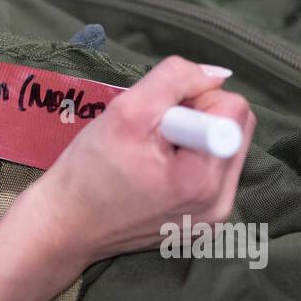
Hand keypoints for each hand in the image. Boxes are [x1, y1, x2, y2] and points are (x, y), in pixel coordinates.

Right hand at [0, 57, 252, 300]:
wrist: (64, 225)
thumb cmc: (87, 170)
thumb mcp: (126, 111)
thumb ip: (174, 81)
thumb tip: (216, 74)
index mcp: (206, 180)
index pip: (233, 108)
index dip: (194, 99)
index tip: (157, 117)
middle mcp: (221, 204)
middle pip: (236, 129)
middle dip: (197, 119)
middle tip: (152, 133)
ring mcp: (213, 218)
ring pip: (225, 150)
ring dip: (193, 140)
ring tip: (150, 154)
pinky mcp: (202, 224)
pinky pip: (213, 174)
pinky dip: (188, 162)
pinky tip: (155, 172)